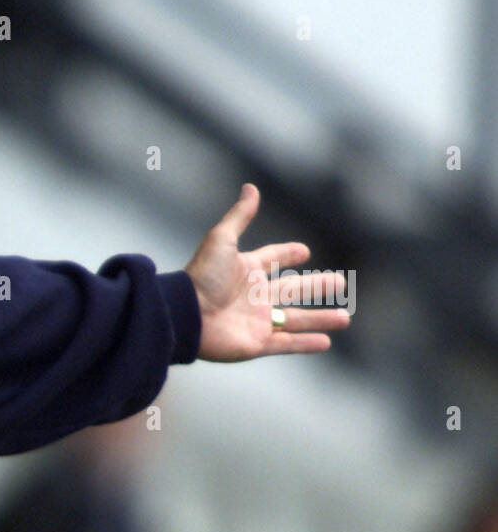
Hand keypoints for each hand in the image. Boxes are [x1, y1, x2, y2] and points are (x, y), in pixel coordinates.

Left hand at [185, 185, 350, 361]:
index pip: (271, 259)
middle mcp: (253, 296)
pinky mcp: (256, 343)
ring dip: (320, 318)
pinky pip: (286, 343)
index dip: (286, 254)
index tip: (303, 252)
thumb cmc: (201, 277)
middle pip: (292, 290)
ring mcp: (256, 321)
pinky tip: (326, 342)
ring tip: (345, 318)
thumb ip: (239, 216)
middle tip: (340, 282)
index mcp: (245, 271)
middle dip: (316, 287)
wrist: (186, 315)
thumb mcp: (221, 240)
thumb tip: (251, 188)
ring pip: (295, 319)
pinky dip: (306, 343)